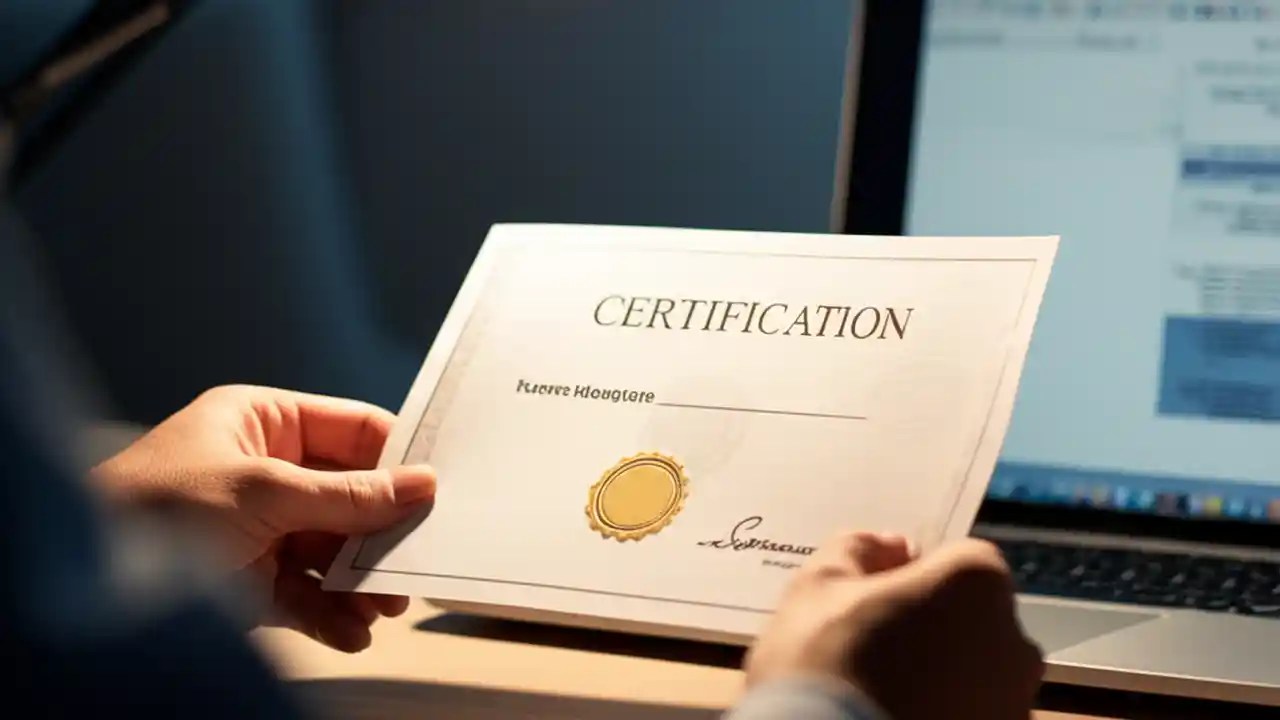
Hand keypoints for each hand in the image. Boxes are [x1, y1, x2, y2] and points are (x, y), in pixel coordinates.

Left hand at [92, 384, 435, 652]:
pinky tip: (352, 632)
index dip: (397, 455)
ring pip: (333, 550)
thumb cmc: (148, 508)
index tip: (439, 485)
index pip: (350, 430)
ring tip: (387, 604)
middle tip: (417, 557)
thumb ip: (347, 494)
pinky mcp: (248, 582)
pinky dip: (332, 615)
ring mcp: (258, 529)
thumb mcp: (262, 491)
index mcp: (260, 423)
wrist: (82, 578)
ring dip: (362, 580)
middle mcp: (264, 471)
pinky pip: (307, 595)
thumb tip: (419, 484)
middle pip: (349, 497)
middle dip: (381, 532)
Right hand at [745, 533, 1043, 719]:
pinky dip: (942, 710)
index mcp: (977, 582)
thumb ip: (857, 549)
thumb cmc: (825, 663)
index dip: (909, 574)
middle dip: (930, 626)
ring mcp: (1014, 702)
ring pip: (973, 674)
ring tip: (878, 690)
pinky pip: (970, 712)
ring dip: (938, 674)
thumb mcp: (817, 586)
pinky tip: (893, 714)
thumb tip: (886, 546)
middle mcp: (1014, 641)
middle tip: (871, 646)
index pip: (951, 560)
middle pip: (969, 618)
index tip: (871, 597)